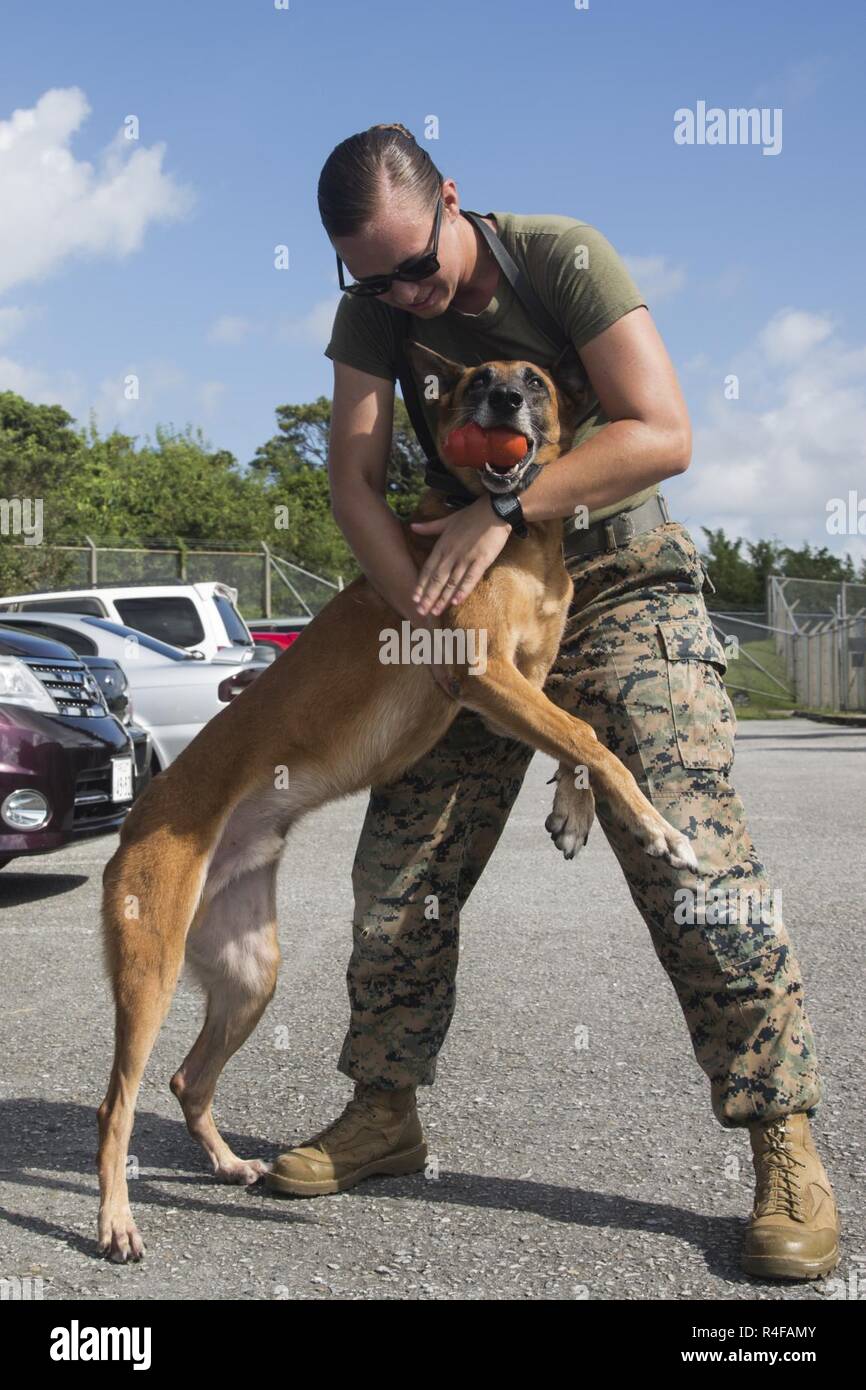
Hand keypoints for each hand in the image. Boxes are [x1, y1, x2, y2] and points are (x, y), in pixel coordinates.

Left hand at [410, 497, 511, 615]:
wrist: (494, 510)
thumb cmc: (471, 515)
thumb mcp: (447, 520)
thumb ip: (429, 527)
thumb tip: (412, 527)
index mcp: (442, 545)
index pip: (428, 569)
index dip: (421, 584)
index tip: (414, 598)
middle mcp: (451, 553)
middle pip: (437, 579)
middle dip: (428, 597)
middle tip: (420, 611)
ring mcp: (466, 557)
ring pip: (451, 582)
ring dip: (442, 598)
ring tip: (435, 612)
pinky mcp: (482, 560)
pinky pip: (470, 578)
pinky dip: (463, 590)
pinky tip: (456, 602)